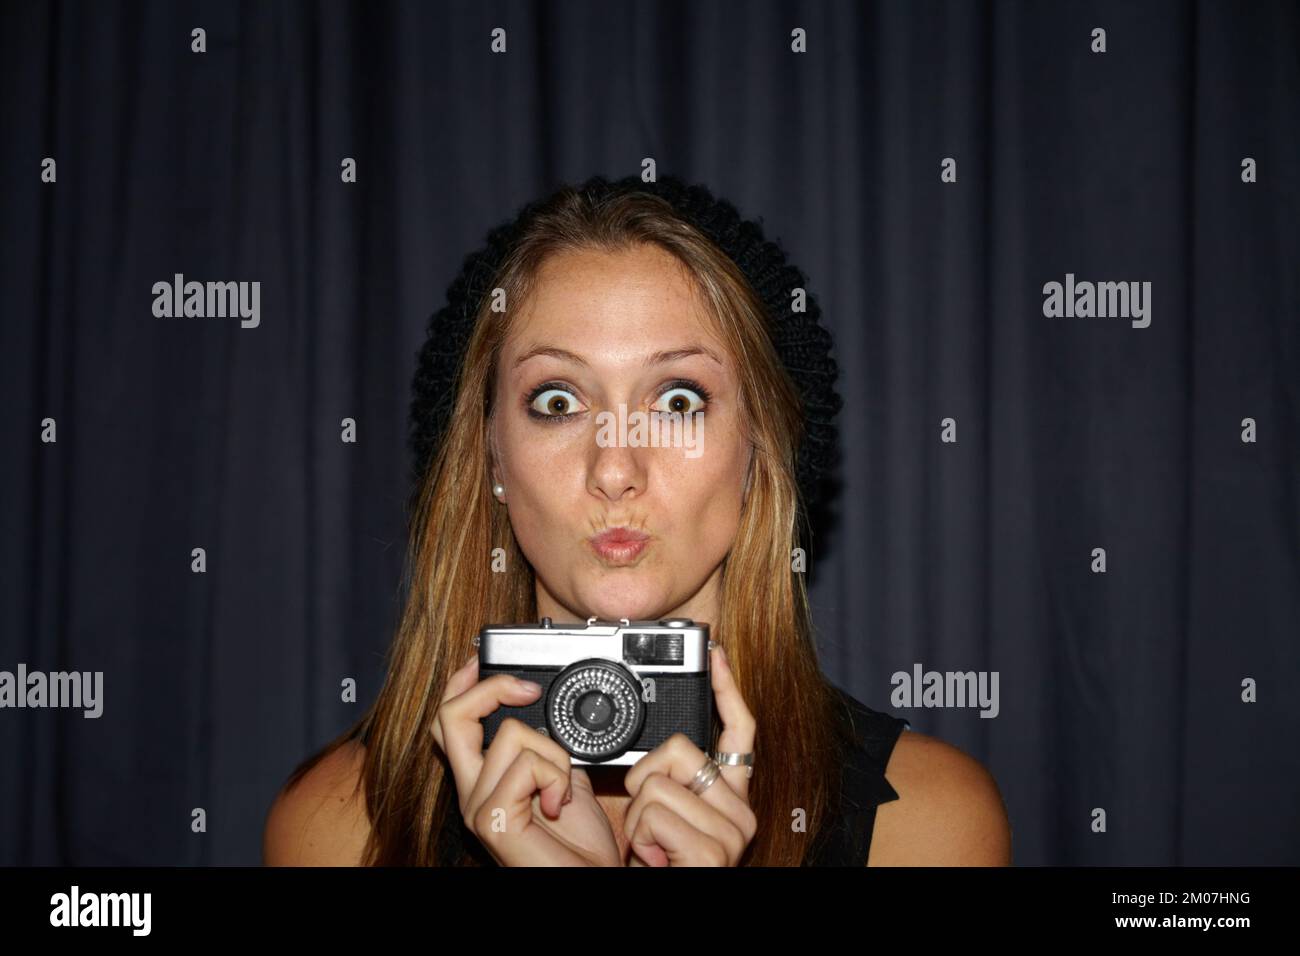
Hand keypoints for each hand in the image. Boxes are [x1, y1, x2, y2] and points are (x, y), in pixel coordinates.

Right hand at [431, 655, 622, 865]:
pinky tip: (559, 805)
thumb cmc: (580, 844)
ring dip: (553, 754)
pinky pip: (524, 765)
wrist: (594, 880)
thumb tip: (544, 711)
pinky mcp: (492, 820)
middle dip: (490, 687)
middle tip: (528, 690)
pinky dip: (556, 777)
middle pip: (449, 716)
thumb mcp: (562, 779)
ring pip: (508, 734)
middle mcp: (472, 792)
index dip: (460, 683)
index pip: (449, 721)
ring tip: (562, 788)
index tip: (482, 658)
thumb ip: (545, 749)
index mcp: (484, 779)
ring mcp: (478, 807)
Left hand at [622, 644, 756, 865]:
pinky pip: (654, 810)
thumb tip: (654, 751)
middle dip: (645, 781)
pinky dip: (640, 835)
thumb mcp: (658, 818)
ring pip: (658, 781)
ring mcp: (731, 833)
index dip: (727, 688)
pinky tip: (655, 860)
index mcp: (729, 800)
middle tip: (649, 827)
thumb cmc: (656, 870)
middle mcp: (740, 813)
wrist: (658, 912)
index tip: (717, 651)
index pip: (739, 732)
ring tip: (651, 850)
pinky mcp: (714, 851)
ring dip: (637, 816)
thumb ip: (667, 781)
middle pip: (681, 749)